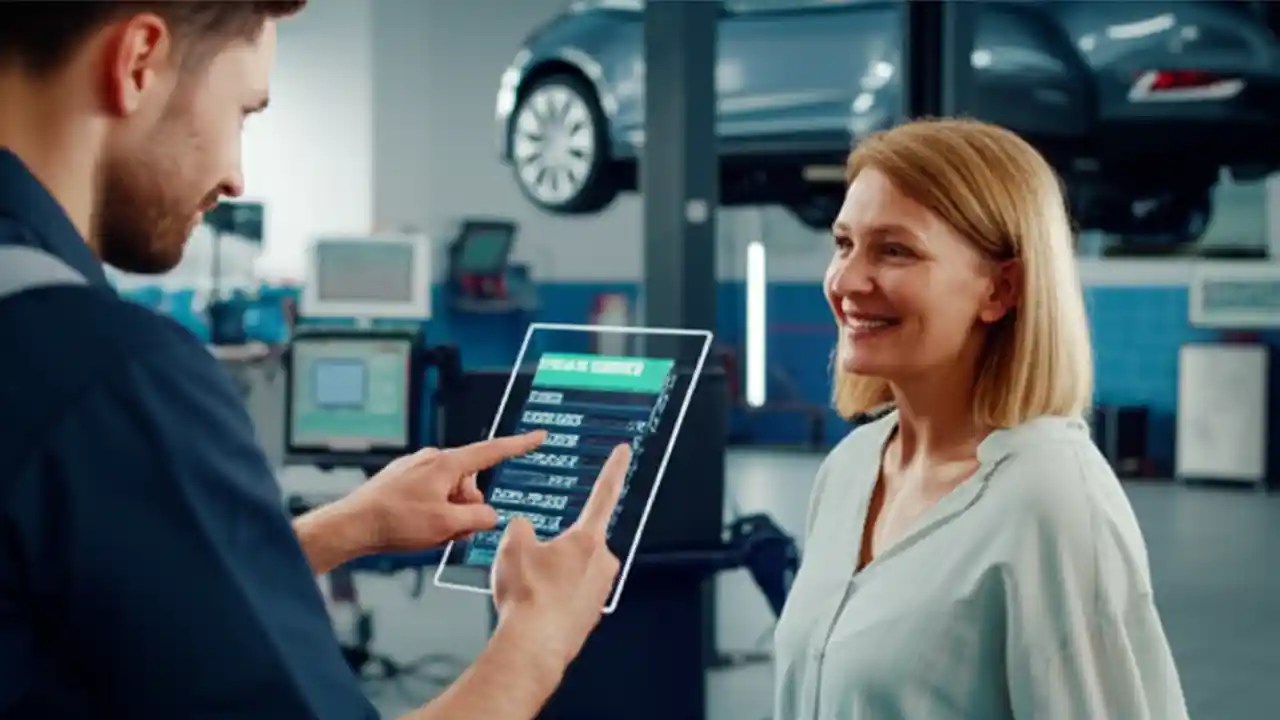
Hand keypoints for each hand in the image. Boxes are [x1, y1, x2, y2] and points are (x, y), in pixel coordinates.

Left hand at [344, 431, 547, 554]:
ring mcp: (415, 467)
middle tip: (450, 531)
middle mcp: (432, 459)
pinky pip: (431, 494)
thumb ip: (478, 517)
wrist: (353, 524)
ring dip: (448, 513)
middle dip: (467, 507)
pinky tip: (414, 528)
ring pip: (450, 492)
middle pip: (470, 483)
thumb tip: (489, 514)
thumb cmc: (396, 522)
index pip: (492, 451)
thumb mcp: (446, 525)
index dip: (519, 445)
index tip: (538, 436)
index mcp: (447, 464)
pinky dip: (432, 511)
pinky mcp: (403, 479)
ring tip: (427, 532)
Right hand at [490, 443, 630, 672]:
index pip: (603, 493)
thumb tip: (522, 528)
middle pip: (577, 541)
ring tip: (529, 591)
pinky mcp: (591, 614)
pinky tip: (534, 606)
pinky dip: (552, 597)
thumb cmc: (529, 597)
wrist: (533, 647)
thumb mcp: (512, 546)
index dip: (612, 469)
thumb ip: (519, 527)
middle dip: (554, 549)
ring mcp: (599, 591)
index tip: (623, 451)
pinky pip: (569, 595)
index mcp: (587, 539)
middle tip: (530, 566)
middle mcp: (602, 563)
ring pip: (571, 570)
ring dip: (552, 575)